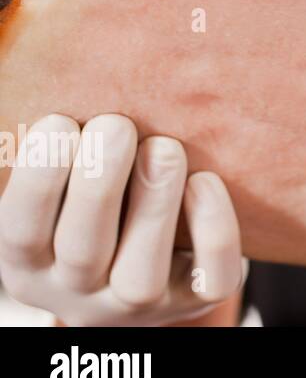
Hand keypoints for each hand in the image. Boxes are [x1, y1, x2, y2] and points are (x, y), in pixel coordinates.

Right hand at [0, 114, 244, 325]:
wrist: (158, 264)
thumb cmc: (100, 204)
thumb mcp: (66, 188)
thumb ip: (65, 155)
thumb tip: (72, 74)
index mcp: (33, 263)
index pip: (21, 232)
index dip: (37, 179)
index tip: (59, 120)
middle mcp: (80, 294)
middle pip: (82, 251)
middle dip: (98, 184)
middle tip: (116, 124)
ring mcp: (139, 304)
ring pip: (142, 273)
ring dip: (154, 204)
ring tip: (165, 146)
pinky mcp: (195, 298)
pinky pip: (209, 277)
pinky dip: (212, 228)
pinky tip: (206, 181)